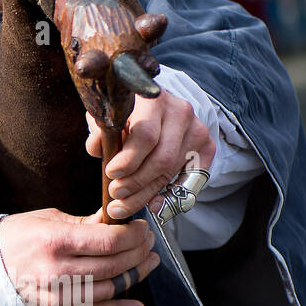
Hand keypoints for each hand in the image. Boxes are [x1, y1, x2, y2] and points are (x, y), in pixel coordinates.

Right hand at [0, 208, 159, 305]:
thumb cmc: (17, 237)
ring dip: (135, 276)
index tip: (141, 228)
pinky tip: (138, 305)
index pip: (109, 241)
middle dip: (138, 252)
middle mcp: (57, 271)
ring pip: (110, 289)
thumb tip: (118, 221)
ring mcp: (57, 295)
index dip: (133, 235)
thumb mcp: (48, 220)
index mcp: (55, 241)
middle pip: (114, 265)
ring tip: (147, 263)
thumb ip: (85, 224)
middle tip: (148, 242)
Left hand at [85, 91, 215, 219]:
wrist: (159, 106)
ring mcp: (197, 130)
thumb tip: (98, 150)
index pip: (145, 134)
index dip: (128, 159)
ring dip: (146, 193)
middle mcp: (180, 113)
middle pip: (162, 158)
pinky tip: (152, 203)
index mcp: (153, 100)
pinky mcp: (207, 146)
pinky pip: (190, 179)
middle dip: (136, 182)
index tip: (111, 174)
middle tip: (115, 194)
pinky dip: (171, 196)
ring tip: (124, 204)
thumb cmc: (128, 112)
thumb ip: (101, 131)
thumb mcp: (110, 115)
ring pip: (173, 170)